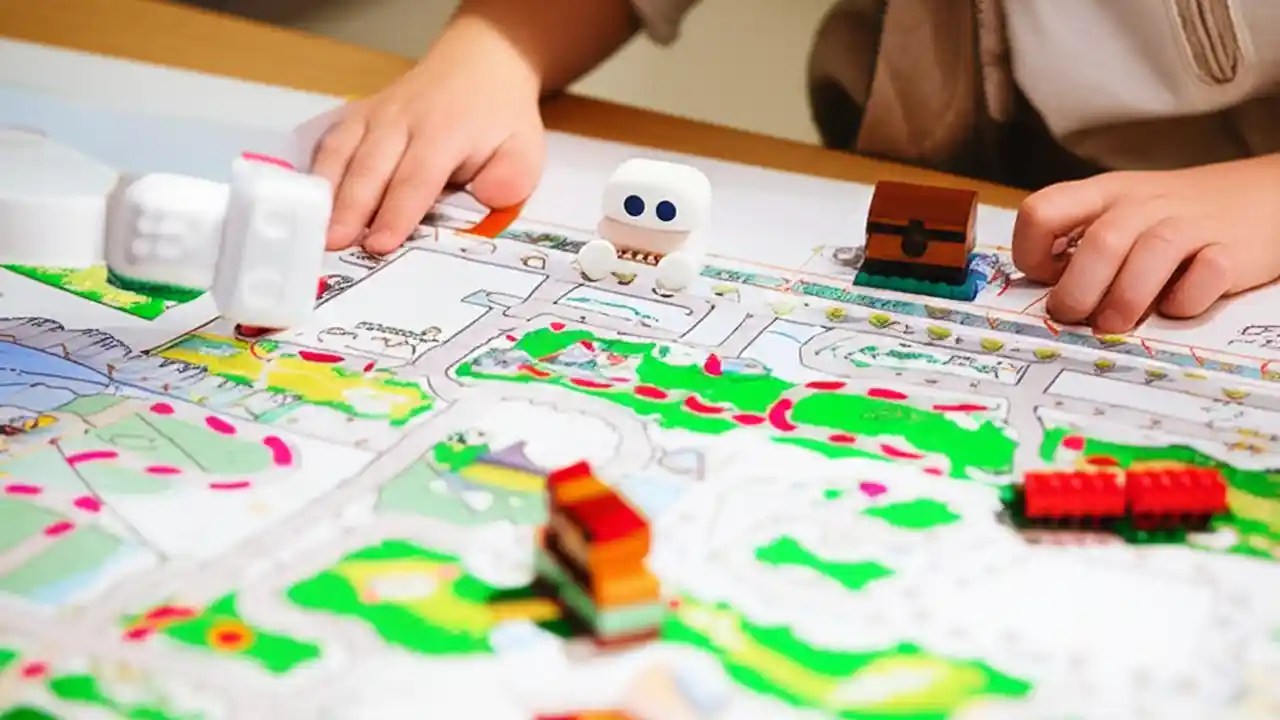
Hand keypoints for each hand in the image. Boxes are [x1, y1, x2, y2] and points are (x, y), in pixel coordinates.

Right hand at [311, 15, 545, 254]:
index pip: (416, 178)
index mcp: (444, 133)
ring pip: (342, 152)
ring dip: (326, 192)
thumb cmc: (500, 118)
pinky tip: (306, 200)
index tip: (379, 244)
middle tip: (333, 244)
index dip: (396, 213)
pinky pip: (332, 141)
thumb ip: (509, 179)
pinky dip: (317, 170)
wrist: (479, 63)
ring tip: (313, 229)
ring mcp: (375, 114)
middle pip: (370, 168)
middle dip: (350, 208)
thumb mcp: (524, 149)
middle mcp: (402, 121)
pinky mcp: (359, 115)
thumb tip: (487, 200)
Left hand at [1011, 155, 1279, 333]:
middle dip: (1079, 289)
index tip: (1046, 277)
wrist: (1262, 195)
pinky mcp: (1234, 249)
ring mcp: (1191, 224)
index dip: (1031, 250)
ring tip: (1112, 326)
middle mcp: (1143, 204)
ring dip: (1125, 299)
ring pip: (1152, 253)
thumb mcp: (1118, 214)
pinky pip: (1209, 273)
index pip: (1043, 210)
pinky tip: (1175, 308)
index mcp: (1103, 194)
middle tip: (1074, 317)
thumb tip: (1048, 300)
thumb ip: (1081, 247)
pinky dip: (1188, 298)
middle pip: (1101, 241)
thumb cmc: (1172, 217)